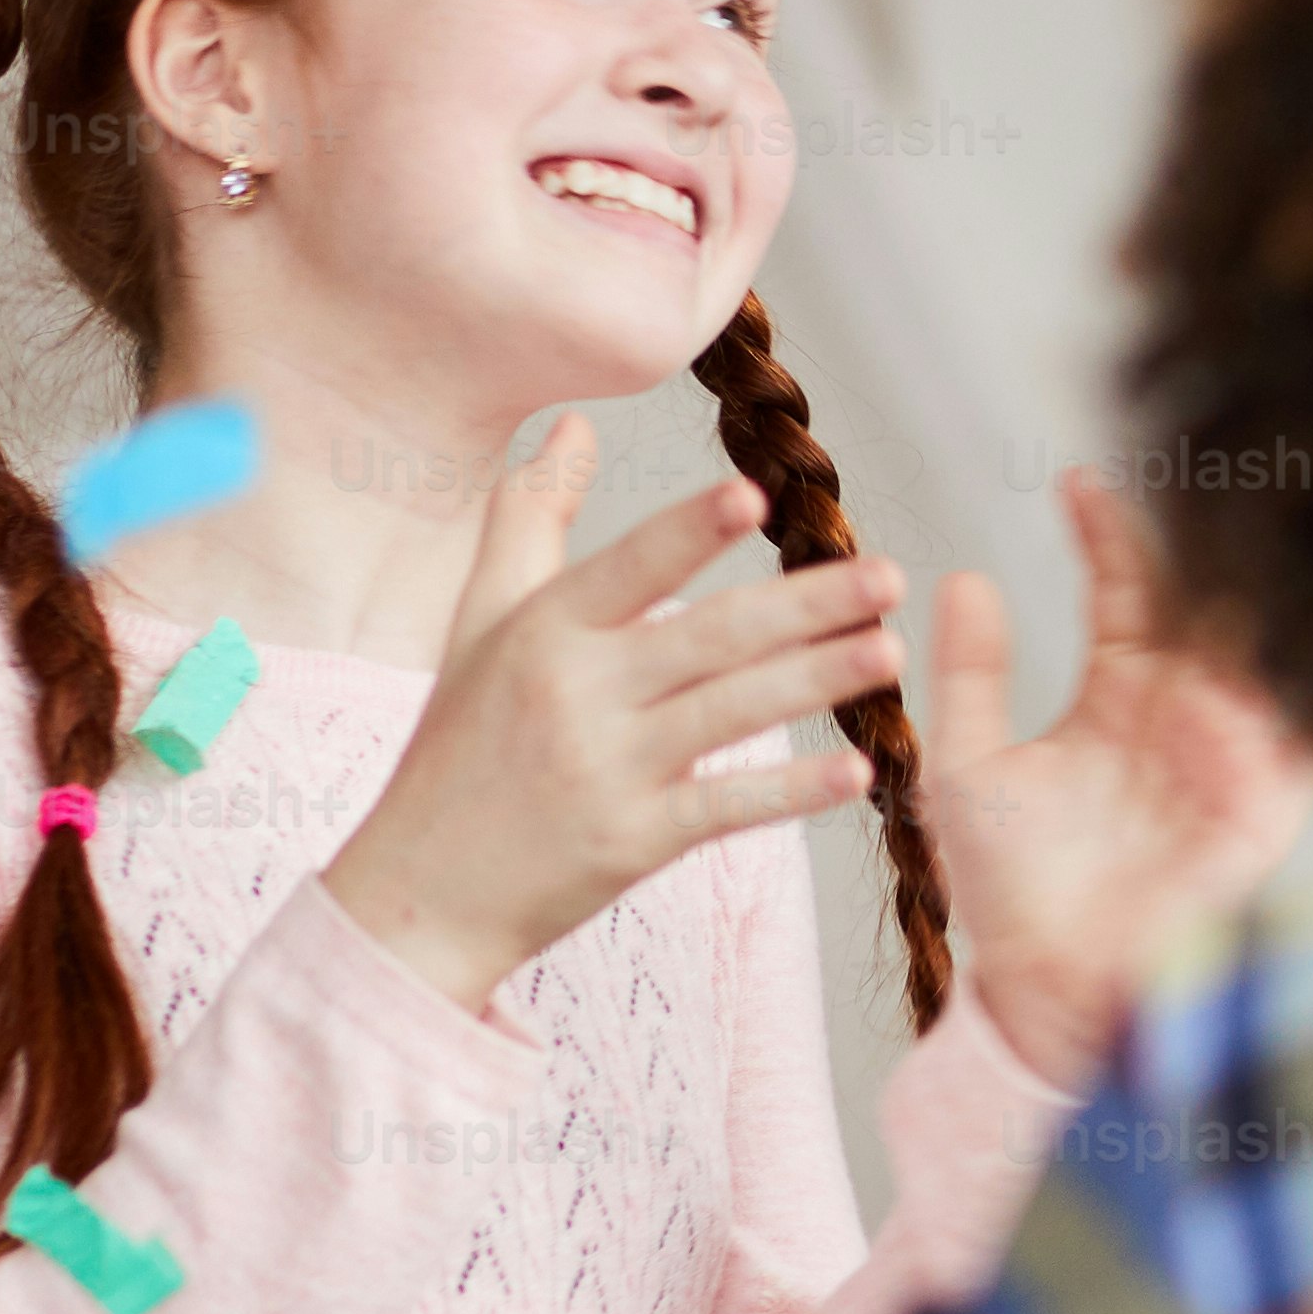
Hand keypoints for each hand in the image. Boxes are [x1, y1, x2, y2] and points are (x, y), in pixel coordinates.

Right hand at [320, 420, 912, 1013]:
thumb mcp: (480, 621)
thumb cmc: (459, 745)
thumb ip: (528, 518)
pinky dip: (793, 792)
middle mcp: (576, 693)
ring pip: (730, 712)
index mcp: (544, 631)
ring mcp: (606, 771)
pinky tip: (857, 770)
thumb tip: (573, 423)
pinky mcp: (632, 841)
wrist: (423, 890)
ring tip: (889, 651)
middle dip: (806, 605)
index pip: (630, 567)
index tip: (760, 495)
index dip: (691, 530)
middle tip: (887, 576)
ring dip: (819, 680)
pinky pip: (726, 808)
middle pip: (708, 636)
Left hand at [920, 476, 1312, 1088]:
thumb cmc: (1008, 893)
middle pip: (1208, 598)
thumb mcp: (968, 769)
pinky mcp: (1273, 793)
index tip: (1078, 477)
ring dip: (1266, 573)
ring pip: (1261, 638)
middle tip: (1206, 453)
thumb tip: (957, 577)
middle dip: (1211, 527)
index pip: (1127, 593)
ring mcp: (1233, 749)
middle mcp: (1184, 714)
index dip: (1107, 533)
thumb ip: (972, 676)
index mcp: (1118, 700)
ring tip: (1256, 500)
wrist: (1056, 988)